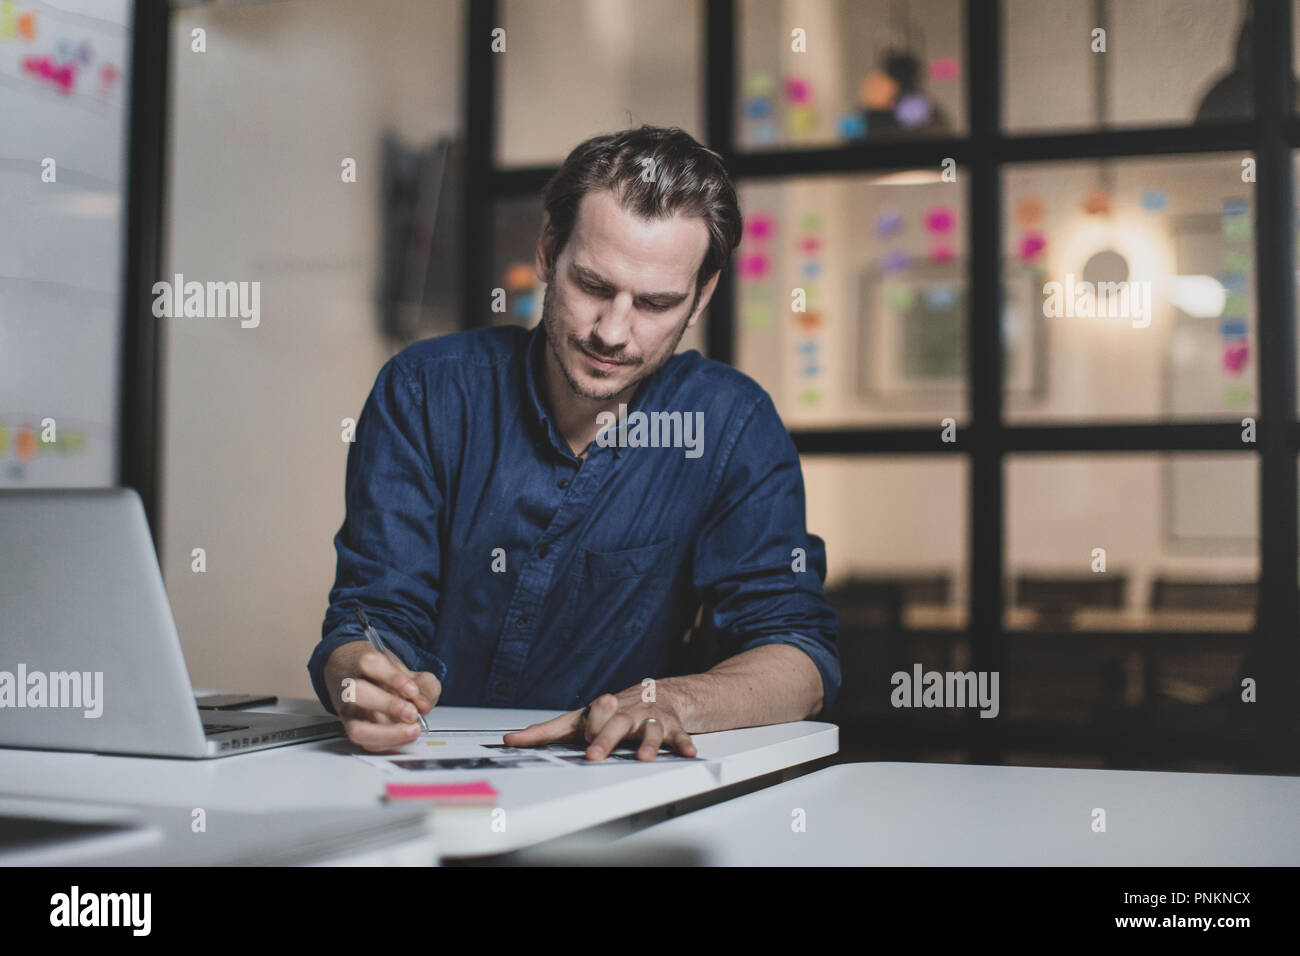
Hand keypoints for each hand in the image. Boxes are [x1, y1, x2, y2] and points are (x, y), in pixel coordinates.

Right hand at [323, 640, 440, 751]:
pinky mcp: (354, 731)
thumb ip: (424, 685)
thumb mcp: (411, 673)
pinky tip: (406, 736)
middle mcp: (350, 687)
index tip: (413, 690)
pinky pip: (367, 744)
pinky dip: (390, 743)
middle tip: (412, 712)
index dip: (394, 678)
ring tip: (412, 730)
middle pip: (356, 692)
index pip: (370, 664)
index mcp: (362, 663)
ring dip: (388, 733)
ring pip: (357, 728)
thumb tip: (423, 705)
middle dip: (388, 705)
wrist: (364, 683)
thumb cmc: (386, 678)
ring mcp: (349, 712)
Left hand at [503, 688, 696, 761]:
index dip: (585, 727)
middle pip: (616, 724)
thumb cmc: (611, 711)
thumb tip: (510, 740)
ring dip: (647, 743)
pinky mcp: (671, 726)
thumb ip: (547, 730)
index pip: (589, 716)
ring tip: (645, 757)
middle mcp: (625, 712)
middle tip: (594, 754)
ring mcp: (649, 719)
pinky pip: (679, 735)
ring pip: (649, 729)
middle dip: (606, 738)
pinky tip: (689, 753)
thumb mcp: (579, 719)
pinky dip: (684, 744)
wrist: (657, 693)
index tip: (579, 742)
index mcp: (601, 710)